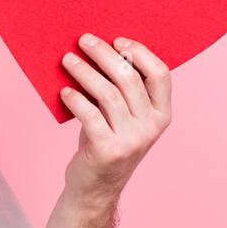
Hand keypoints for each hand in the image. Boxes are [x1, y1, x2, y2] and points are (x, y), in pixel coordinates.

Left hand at [59, 34, 171, 202]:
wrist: (96, 187)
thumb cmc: (106, 141)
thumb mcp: (123, 117)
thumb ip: (122, 90)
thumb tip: (102, 49)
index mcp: (162, 114)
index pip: (160, 74)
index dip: (140, 52)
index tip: (117, 40)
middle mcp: (151, 127)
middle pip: (129, 78)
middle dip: (104, 54)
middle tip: (83, 41)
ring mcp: (132, 140)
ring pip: (108, 94)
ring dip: (85, 72)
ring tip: (67, 60)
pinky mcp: (109, 151)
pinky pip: (90, 116)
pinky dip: (76, 100)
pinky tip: (64, 91)